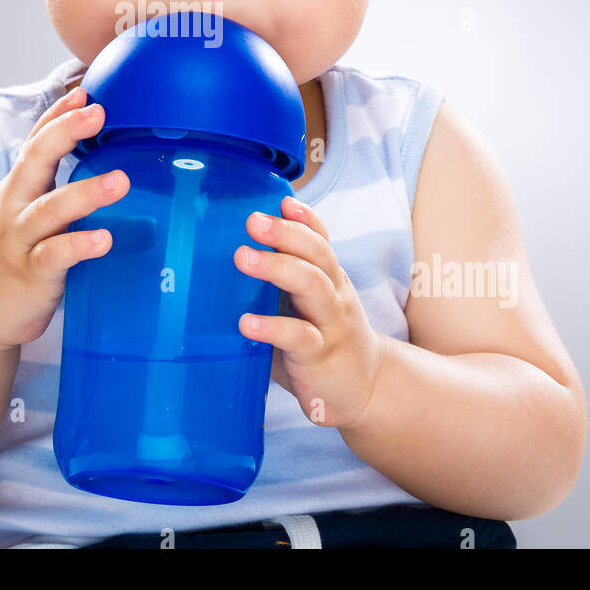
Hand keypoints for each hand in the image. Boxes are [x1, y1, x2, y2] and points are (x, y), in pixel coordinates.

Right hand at [0, 85, 128, 351]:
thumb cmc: (7, 260)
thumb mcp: (23, 217)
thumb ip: (52, 192)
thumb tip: (100, 165)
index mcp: (16, 191)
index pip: (35, 143)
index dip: (58, 116)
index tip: (85, 93)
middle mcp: (14, 209)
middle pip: (35, 161)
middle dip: (66, 132)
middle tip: (99, 113)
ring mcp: (19, 241)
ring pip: (50, 209)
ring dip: (86, 192)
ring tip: (121, 180)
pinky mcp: (30, 275)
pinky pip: (54, 256)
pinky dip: (79, 245)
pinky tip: (105, 239)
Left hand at [234, 195, 384, 430]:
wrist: (367, 389)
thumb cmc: (322, 340)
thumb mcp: (308, 306)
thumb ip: (281, 284)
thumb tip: (222, 261)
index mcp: (328, 277)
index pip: (321, 240)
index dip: (305, 219)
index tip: (283, 201)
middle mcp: (334, 293)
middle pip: (316, 254)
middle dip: (285, 233)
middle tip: (252, 221)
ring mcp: (330, 323)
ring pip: (311, 285)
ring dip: (277, 267)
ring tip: (243, 258)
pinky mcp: (320, 355)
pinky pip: (299, 337)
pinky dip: (272, 327)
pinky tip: (247, 323)